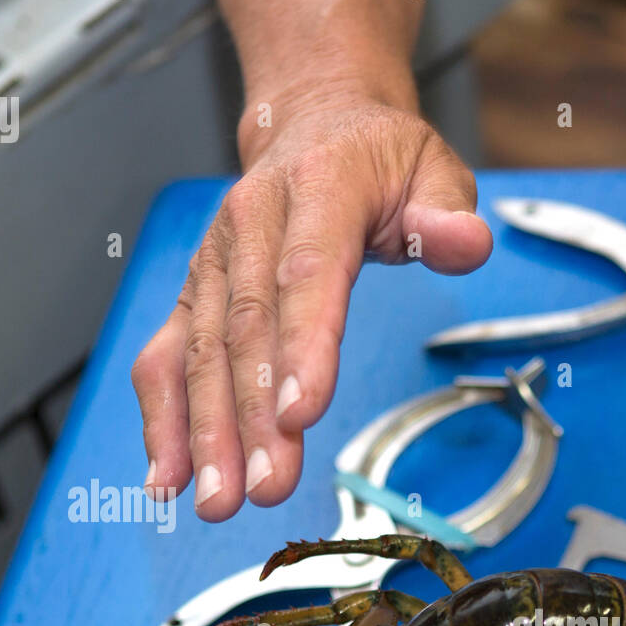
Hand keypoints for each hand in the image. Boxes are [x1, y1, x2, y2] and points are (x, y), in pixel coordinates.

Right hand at [133, 95, 491, 519]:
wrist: (314, 124)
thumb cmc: (378, 161)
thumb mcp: (433, 169)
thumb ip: (447, 211)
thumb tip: (463, 241)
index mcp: (317, 188)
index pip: (306, 274)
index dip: (302, 346)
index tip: (302, 414)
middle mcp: (251, 223)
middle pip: (246, 329)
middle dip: (252, 418)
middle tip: (265, 487)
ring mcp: (214, 261)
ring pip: (200, 353)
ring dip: (204, 434)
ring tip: (216, 500)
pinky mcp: (193, 295)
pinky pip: (166, 358)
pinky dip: (161, 420)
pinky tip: (168, 477)